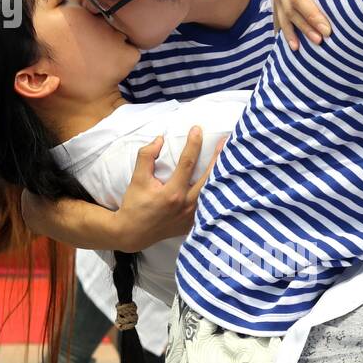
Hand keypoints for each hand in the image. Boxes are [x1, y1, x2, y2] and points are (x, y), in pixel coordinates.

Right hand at [112, 130, 223, 251]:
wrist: (134, 233)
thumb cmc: (134, 204)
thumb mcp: (137, 179)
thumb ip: (147, 156)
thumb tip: (160, 139)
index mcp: (172, 193)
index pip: (187, 163)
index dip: (193, 144)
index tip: (197, 129)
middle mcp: (186, 205)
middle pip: (209, 177)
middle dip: (218, 158)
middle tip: (226, 142)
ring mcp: (192, 216)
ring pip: (213, 192)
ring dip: (220, 175)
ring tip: (229, 160)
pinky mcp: (193, 223)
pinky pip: (209, 206)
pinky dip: (216, 193)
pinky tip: (222, 182)